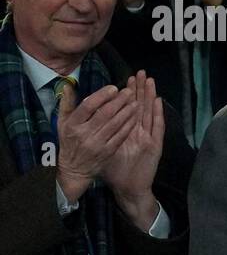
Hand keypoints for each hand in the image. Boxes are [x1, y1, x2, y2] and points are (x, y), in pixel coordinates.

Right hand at [55, 83, 136, 204]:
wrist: (74, 169)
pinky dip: (129, 125)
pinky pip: (121, 136)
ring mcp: (98, 144)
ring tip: (136, 102)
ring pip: (115, 124)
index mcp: (72, 124)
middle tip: (129, 92)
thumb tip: (68, 85)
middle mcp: (85, 134)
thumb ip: (66, 104)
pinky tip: (135, 117)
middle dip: (119, 101)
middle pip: (105, 113)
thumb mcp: (62, 123)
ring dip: (127, 112)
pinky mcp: (108, 152)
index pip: (88, 106)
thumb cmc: (69, 142)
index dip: (102, 96)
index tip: (114, 88)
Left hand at [102, 72, 164, 230]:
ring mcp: (148, 137)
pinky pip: (157, 127)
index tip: (126, 80)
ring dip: (150, 96)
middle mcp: (139, 132)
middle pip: (140, 107)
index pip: (128, 109)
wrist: (129, 188)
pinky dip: (158, 114)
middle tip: (140, 73)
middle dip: (140, 90)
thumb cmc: (116, 170)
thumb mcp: (104, 149)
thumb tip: (89, 120)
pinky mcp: (154, 145)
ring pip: (150, 113)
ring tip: (150, 81)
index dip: (128, 94)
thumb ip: (99, 134)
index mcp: (127, 131)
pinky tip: (158, 101)